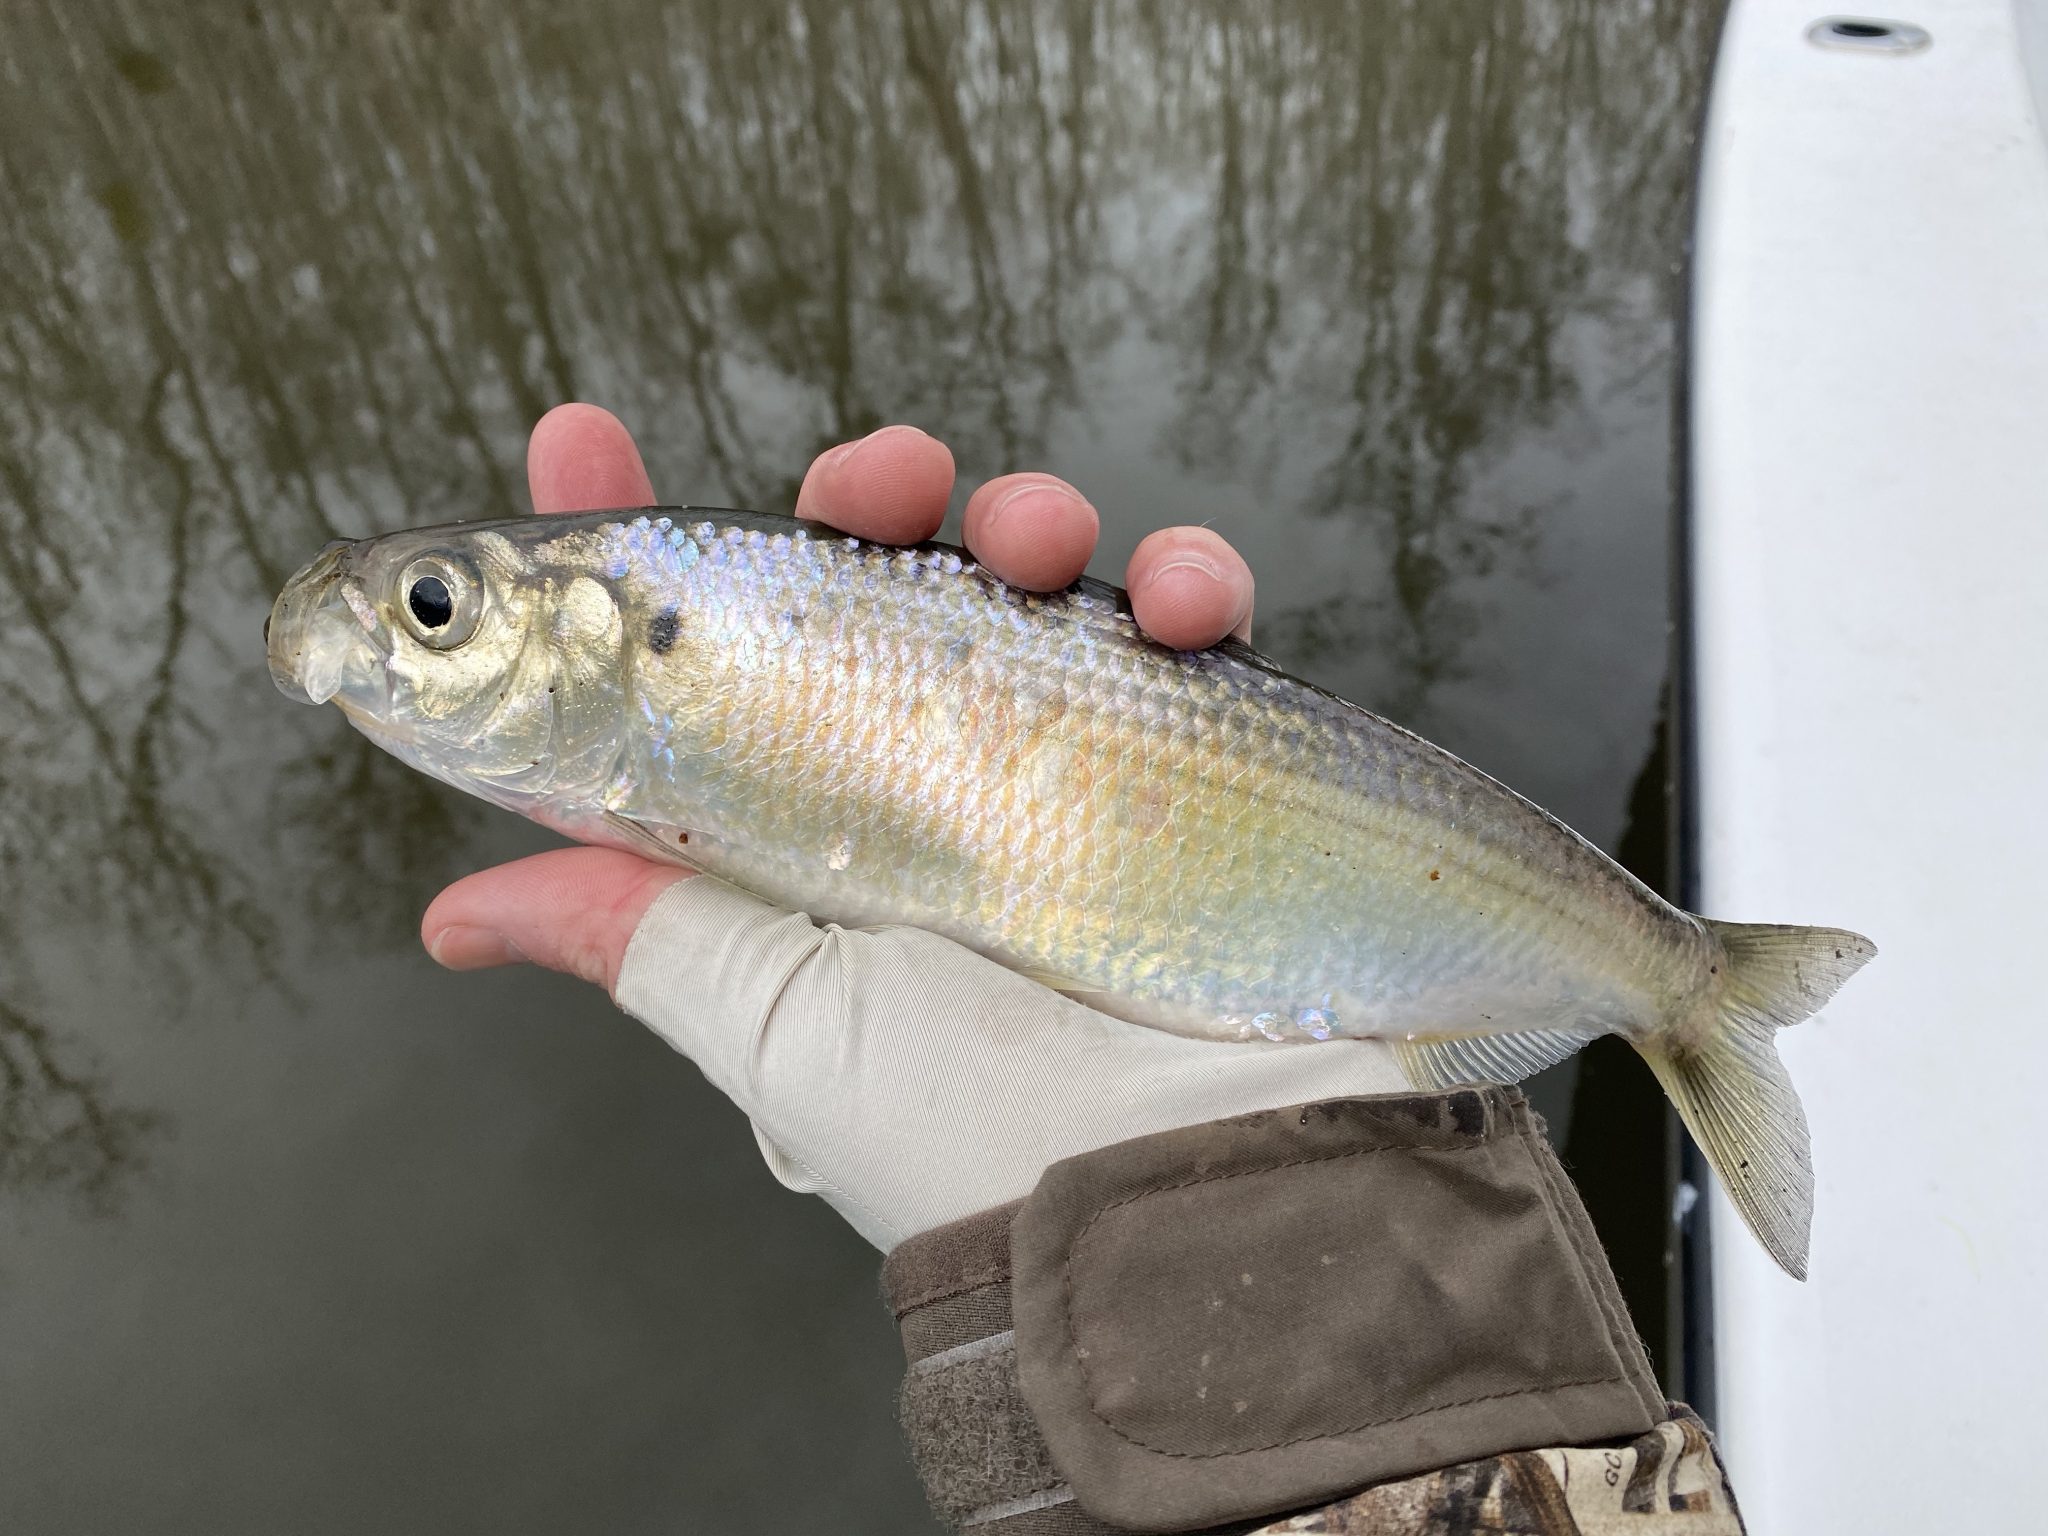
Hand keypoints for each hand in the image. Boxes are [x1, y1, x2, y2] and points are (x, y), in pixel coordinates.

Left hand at [422, 405, 1402, 1246]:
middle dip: (868, 492)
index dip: (639, 546)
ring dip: (1030, 516)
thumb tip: (458, 916)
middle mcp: (931, 784)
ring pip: (1032, 575)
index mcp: (811, 830)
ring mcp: (1069, 767)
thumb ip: (641, 928)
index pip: (707, 663)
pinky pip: (1194, 629)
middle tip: (888, 476)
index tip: (582, 436)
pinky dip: (1191, 584)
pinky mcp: (1198, 761)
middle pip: (877, 584)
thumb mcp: (771, 1021)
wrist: (1187, 1203)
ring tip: (1044, 538)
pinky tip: (1191, 607)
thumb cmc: (964, 1127)